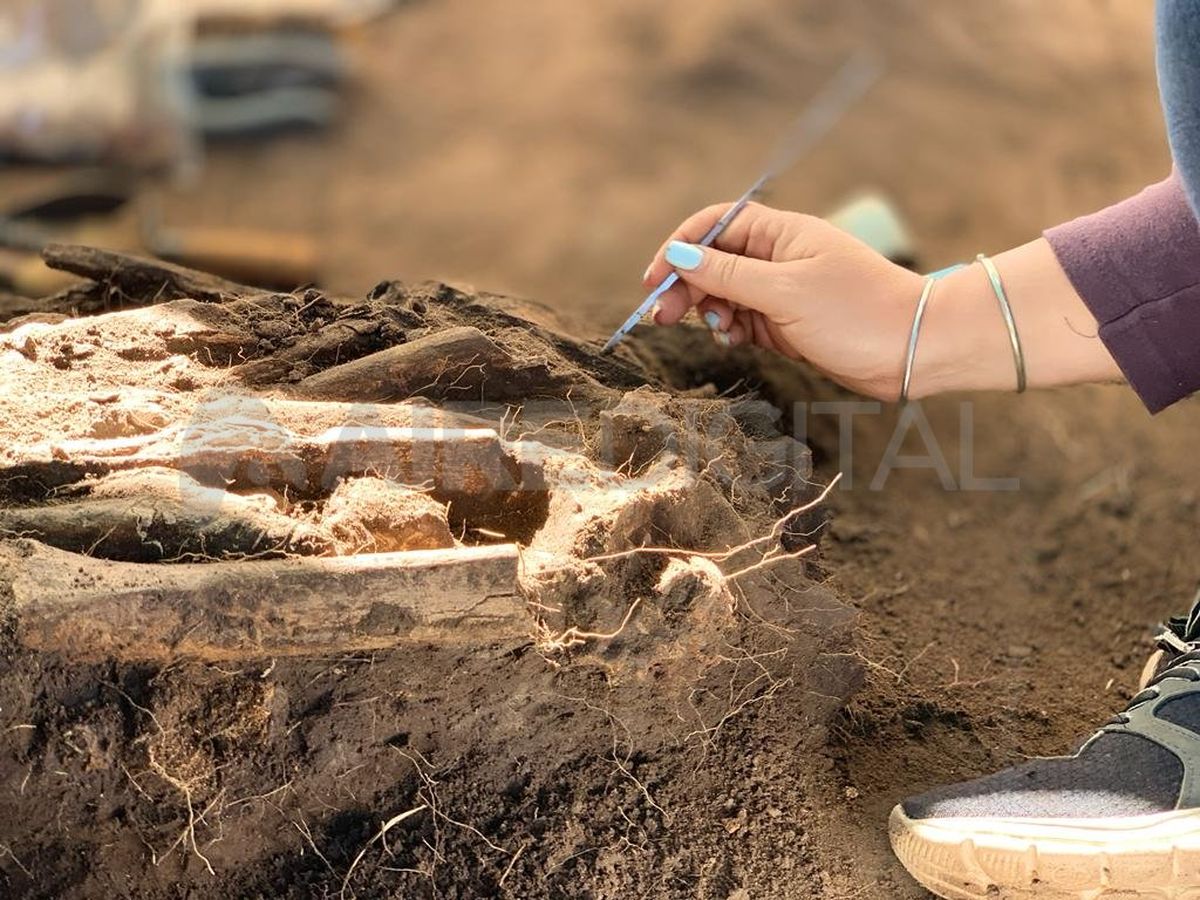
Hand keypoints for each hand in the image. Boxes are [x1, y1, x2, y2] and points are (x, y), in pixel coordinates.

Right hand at [644, 202, 924, 400]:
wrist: (913, 350)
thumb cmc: (856, 312)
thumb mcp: (784, 291)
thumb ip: (728, 275)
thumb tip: (678, 257)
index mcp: (781, 234)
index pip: (715, 226)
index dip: (680, 247)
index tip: (654, 279)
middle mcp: (779, 257)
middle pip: (713, 262)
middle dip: (686, 287)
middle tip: (664, 317)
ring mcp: (783, 291)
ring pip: (726, 295)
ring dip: (709, 312)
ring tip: (717, 333)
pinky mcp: (788, 323)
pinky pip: (744, 321)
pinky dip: (731, 331)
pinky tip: (733, 342)